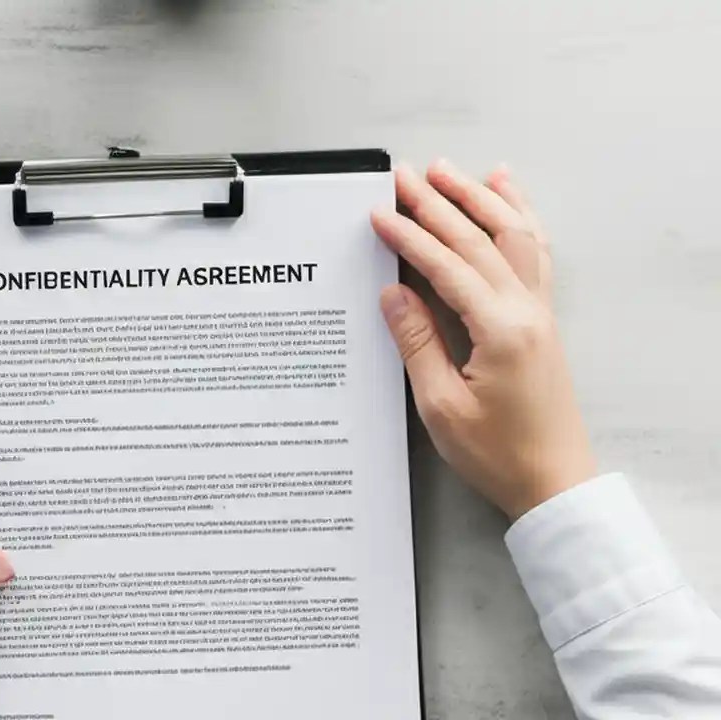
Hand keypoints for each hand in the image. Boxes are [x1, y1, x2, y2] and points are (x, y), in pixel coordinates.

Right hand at [371, 160, 595, 519]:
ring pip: (513, 234)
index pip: (447, 266)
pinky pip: (534, 252)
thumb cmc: (498, 454)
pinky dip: (519, 217)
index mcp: (499, 330)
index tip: (379, 214)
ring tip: (449, 171)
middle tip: (403, 176)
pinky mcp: (543, 319)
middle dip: (438, 202)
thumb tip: (393, 294)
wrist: (554, 480)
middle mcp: (526, 311)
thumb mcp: (441, 406)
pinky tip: (507, 195)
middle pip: (479, 239)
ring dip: (479, 198)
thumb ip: (417, 343)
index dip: (409, 237)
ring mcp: (540, 311)